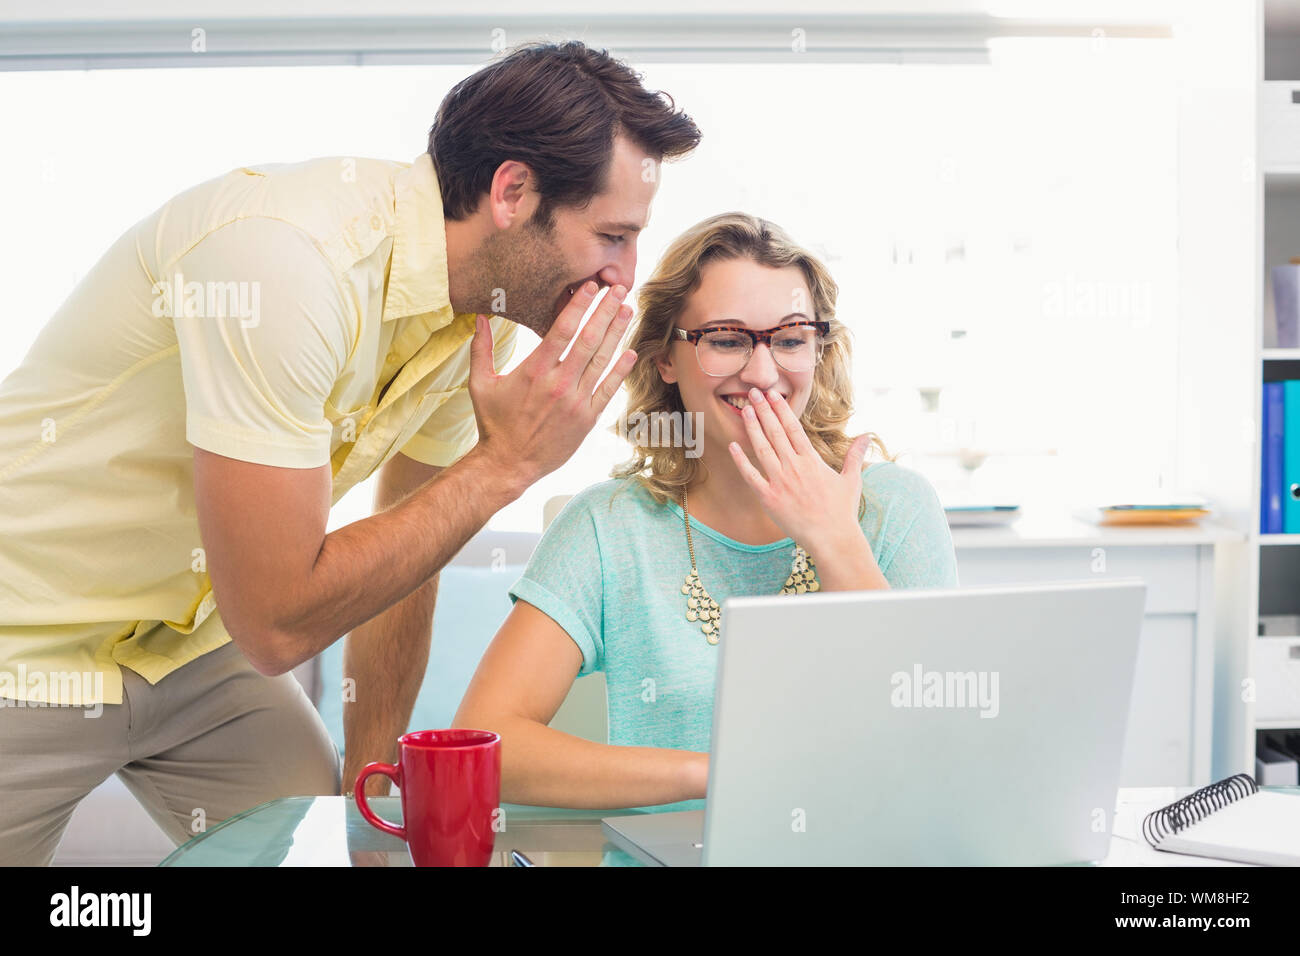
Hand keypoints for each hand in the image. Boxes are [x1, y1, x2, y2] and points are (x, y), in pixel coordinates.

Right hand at [468, 283, 635, 485]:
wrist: (508, 464)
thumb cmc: (493, 423)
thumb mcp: (480, 384)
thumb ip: (481, 349)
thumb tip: (479, 318)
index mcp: (534, 370)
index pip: (562, 329)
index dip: (580, 305)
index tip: (591, 287)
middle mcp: (559, 383)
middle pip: (588, 339)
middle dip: (605, 311)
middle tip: (619, 289)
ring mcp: (576, 402)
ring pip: (601, 361)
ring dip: (617, 334)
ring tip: (628, 311)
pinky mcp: (587, 419)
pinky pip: (608, 390)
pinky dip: (620, 371)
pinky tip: (630, 353)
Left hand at [728, 386, 873, 559]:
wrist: (832, 538)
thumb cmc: (842, 511)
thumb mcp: (852, 479)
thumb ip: (855, 455)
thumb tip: (867, 436)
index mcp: (812, 461)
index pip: (793, 428)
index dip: (781, 409)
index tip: (772, 395)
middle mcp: (795, 467)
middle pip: (776, 432)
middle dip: (764, 410)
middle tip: (753, 392)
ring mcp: (781, 482)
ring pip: (762, 449)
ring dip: (752, 428)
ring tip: (744, 410)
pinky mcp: (769, 498)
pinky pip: (751, 476)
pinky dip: (741, 461)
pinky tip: (732, 446)